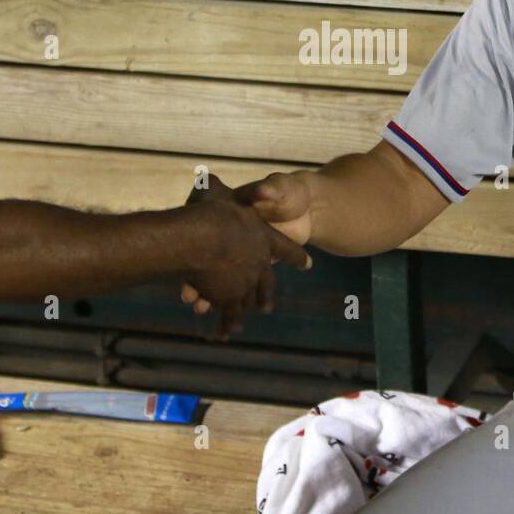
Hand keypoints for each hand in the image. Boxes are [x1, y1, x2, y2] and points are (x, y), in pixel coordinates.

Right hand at [179, 174, 310, 338]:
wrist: (205, 236)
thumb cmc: (213, 210)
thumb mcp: (219, 191)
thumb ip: (225, 188)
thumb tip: (220, 179)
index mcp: (264, 237)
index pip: (286, 248)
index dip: (296, 256)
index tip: (308, 264)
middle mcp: (260, 262)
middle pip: (267, 282)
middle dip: (266, 292)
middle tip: (268, 305)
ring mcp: (247, 282)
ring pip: (248, 299)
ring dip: (247, 307)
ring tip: (246, 318)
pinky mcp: (230, 298)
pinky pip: (229, 313)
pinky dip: (226, 323)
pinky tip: (223, 334)